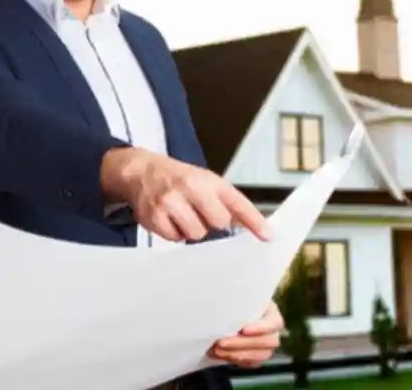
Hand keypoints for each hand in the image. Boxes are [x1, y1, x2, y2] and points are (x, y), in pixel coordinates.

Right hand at [101, 147, 269, 241]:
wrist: (143, 171)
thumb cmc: (182, 180)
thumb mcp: (208, 182)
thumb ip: (229, 204)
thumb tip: (256, 230)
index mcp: (210, 180)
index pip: (237, 202)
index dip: (254, 221)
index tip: (268, 237)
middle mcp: (191, 187)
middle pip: (218, 222)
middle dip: (213, 223)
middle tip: (202, 213)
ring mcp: (171, 201)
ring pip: (196, 234)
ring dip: (193, 230)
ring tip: (184, 216)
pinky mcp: (154, 216)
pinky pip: (175, 239)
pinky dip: (175, 234)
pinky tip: (170, 219)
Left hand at [209, 301, 283, 367]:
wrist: (234, 315)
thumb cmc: (239, 302)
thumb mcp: (241, 299)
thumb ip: (238, 304)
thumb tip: (224, 307)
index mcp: (273, 314)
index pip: (274, 323)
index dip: (260, 328)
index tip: (243, 330)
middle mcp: (274, 332)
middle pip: (267, 342)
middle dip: (242, 344)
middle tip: (221, 342)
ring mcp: (267, 347)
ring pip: (259, 356)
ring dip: (236, 354)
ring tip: (216, 350)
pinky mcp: (258, 357)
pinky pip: (250, 363)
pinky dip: (234, 360)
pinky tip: (219, 355)